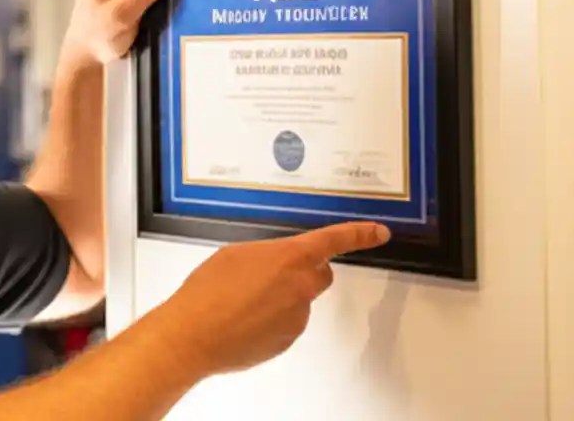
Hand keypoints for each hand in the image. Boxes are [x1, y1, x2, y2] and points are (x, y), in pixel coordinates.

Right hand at [157, 222, 390, 376]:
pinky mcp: (287, 341)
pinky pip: (285, 324)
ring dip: (279, 299)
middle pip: (320, 275)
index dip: (360, 235)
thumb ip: (266, 255)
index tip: (378, 232)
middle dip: (303, 272)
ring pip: (298, 302)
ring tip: (241, 302)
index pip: (335, 241)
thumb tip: (273, 265)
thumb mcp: (236, 255)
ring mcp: (296, 318)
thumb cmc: (208, 291)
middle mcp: (301, 288)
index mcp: (290, 258)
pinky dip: (270, 321)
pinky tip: (243, 320)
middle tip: (271, 275)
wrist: (194, 335)